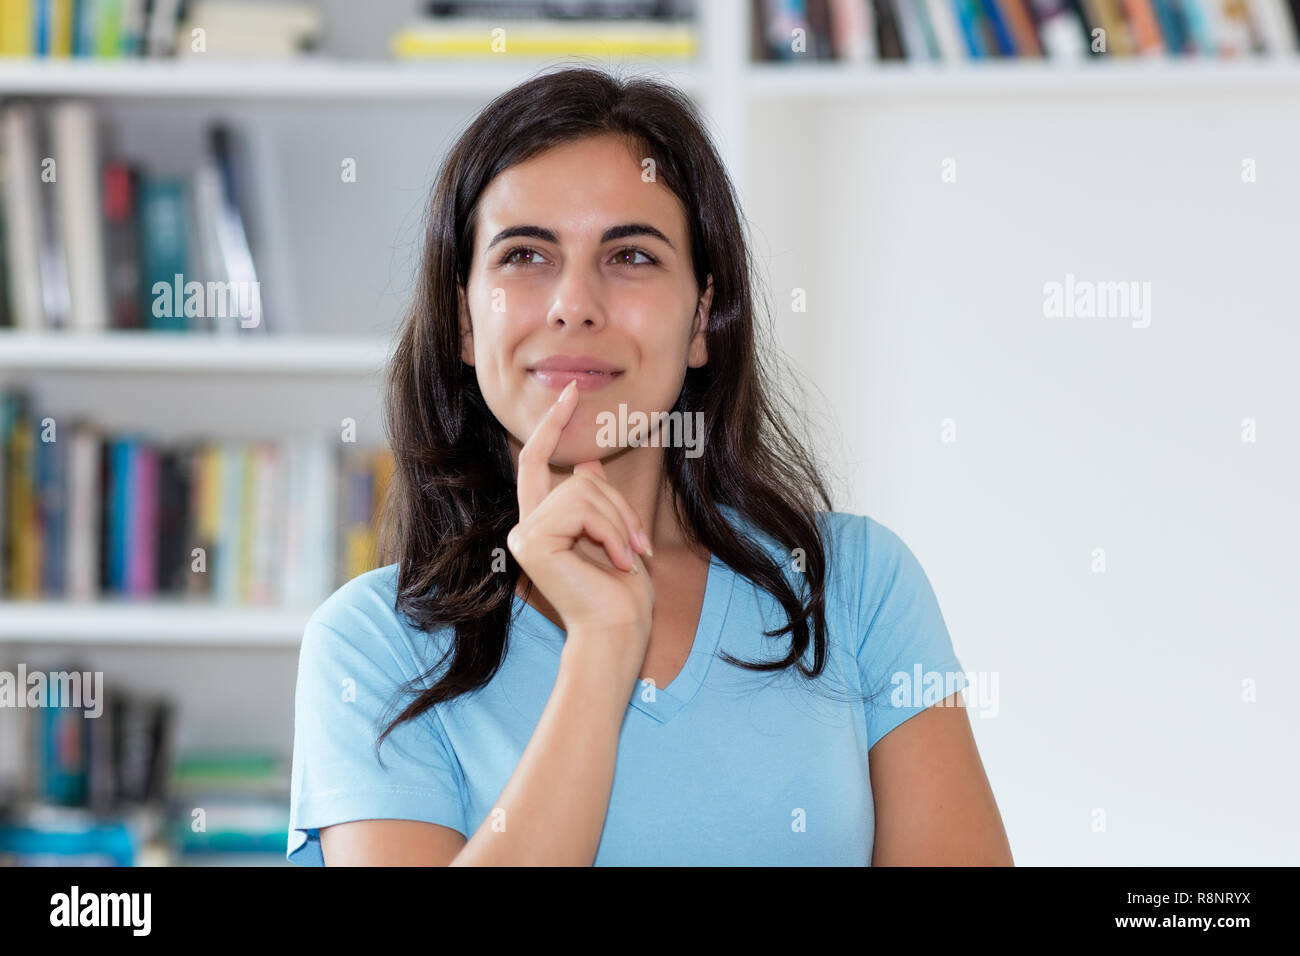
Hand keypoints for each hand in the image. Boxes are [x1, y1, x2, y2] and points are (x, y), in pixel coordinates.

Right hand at [507, 380, 654, 657]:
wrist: (619, 630)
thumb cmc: (621, 592)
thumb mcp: (616, 534)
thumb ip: (597, 500)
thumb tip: (588, 464)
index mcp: (544, 522)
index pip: (537, 461)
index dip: (552, 425)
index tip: (571, 392)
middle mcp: (527, 526)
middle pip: (579, 480)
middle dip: (620, 506)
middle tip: (640, 546)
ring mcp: (525, 534)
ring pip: (584, 493)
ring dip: (619, 524)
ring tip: (627, 558)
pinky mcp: (532, 542)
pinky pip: (583, 511)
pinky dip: (612, 533)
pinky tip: (617, 562)